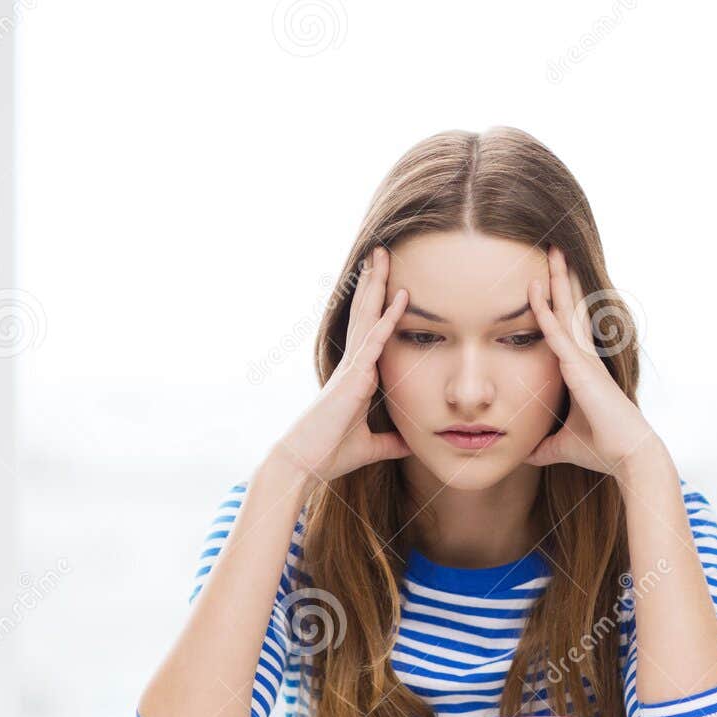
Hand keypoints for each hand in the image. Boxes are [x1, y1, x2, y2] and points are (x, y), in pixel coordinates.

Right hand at [271, 245, 411, 483]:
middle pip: (365, 314)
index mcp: (356, 376)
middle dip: (374, 283)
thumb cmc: (330, 453)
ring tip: (382, 256)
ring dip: (377, 286)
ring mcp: (351, 368)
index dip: (378, 305)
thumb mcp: (370, 446)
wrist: (304, 464)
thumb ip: (391, 442)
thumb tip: (411, 443)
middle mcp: (353, 365)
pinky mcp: (353, 378)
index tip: (387, 280)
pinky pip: (374, 343)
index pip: (370, 331)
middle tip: (381, 252)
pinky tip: (401, 298)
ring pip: (367, 318)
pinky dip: (388, 320)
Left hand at [524, 245, 660, 475]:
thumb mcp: (563, 445)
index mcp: (583, 369)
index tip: (546, 279)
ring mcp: (585, 360)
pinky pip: (558, 335)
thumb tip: (527, 454)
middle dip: (561, 279)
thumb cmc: (603, 449)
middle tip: (554, 249)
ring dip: (557, 281)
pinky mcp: (582, 370)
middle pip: (570, 309)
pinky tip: (534, 291)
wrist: (629, 457)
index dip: (557, 303)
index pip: (566, 329)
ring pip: (567, 312)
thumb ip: (544, 445)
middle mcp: (585, 358)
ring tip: (552, 250)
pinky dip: (544, 312)